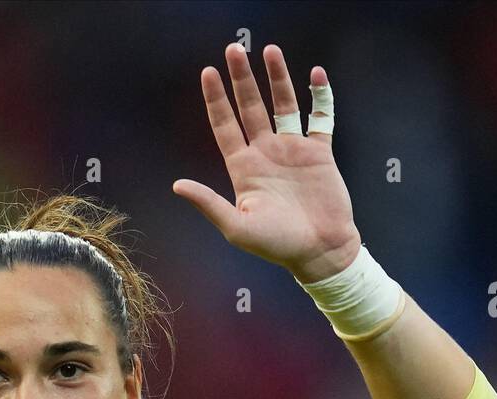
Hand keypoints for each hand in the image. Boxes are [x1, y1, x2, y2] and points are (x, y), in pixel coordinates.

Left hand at [173, 44, 360, 283]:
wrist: (320, 252)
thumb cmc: (277, 245)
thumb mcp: (237, 226)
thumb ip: (209, 203)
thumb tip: (176, 186)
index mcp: (243, 168)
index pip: (225, 126)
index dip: (215, 100)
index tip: (207, 73)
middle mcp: (265, 153)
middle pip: (250, 107)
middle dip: (241, 79)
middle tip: (233, 49)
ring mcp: (293, 150)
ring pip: (283, 105)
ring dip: (277, 78)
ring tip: (270, 50)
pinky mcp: (319, 153)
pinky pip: (320, 118)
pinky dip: (319, 97)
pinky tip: (315, 74)